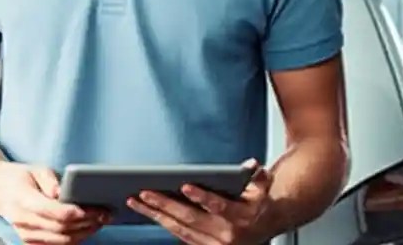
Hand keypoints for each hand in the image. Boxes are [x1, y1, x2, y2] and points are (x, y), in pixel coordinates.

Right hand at [0, 162, 110, 244]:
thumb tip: (64, 192)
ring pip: (61, 241)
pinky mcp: (29, 241)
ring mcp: (25, 234)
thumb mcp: (34, 168)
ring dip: (84, 233)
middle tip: (105, 214)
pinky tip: (85, 230)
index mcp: (24, 200)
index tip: (97, 209)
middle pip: (63, 229)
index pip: (57, 213)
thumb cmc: (17, 176)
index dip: (80, 213)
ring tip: (99, 222)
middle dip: (88, 223)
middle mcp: (23, 221)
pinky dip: (73, 240)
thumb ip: (50, 180)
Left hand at [126, 159, 273, 244]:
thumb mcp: (261, 190)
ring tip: (137, 201)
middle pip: (191, 218)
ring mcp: (214, 244)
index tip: (185, 186)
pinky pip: (180, 236)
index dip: (202, 197)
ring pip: (180, 229)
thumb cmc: (258, 205)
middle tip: (145, 192)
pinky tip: (149, 212)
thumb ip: (256, 178)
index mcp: (240, 217)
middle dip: (165, 205)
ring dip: (156, 215)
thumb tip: (252, 165)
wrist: (265, 229)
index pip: (219, 206)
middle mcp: (226, 234)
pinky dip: (163, 223)